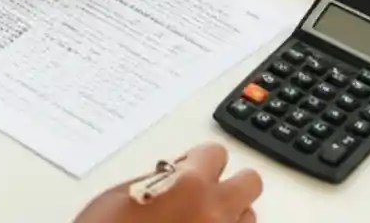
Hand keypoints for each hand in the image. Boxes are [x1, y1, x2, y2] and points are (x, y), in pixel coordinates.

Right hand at [75, 143, 262, 222]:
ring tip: (199, 222)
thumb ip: (156, 178)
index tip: (190, 168)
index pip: (216, 153)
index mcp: (189, 186)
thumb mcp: (119, 197)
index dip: (201, 160)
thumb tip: (174, 174)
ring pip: (248, 218)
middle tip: (205, 193)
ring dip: (230, 215)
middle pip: (250, 182)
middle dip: (230, 183)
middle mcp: (215, 212)